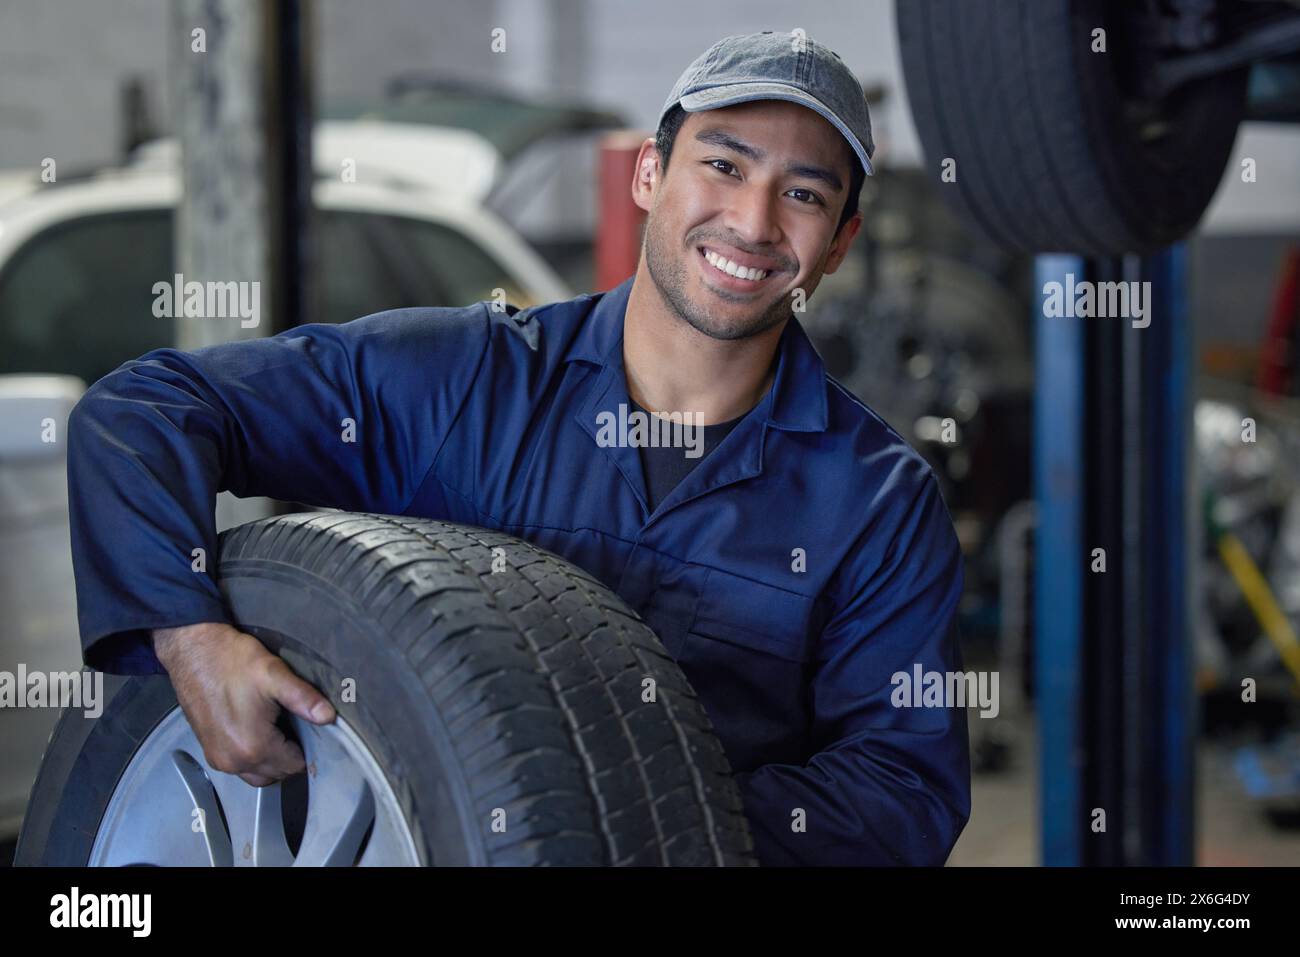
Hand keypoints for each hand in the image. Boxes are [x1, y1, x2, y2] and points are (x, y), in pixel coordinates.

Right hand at [152, 622, 335, 786]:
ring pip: (258, 774)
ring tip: (279, 728)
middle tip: (297, 726)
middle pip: (277, 774)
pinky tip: (259, 729)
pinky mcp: (209, 750)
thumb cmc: (230, 660)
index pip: (295, 766)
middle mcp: (233, 761)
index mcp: (253, 747)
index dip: (309, 749)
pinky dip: (254, 756)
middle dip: (291, 755)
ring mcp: (218, 758)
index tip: (311, 730)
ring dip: (273, 759)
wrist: (192, 651)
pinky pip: (239, 767)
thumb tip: (328, 716)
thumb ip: (303, 698)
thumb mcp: (274, 674)